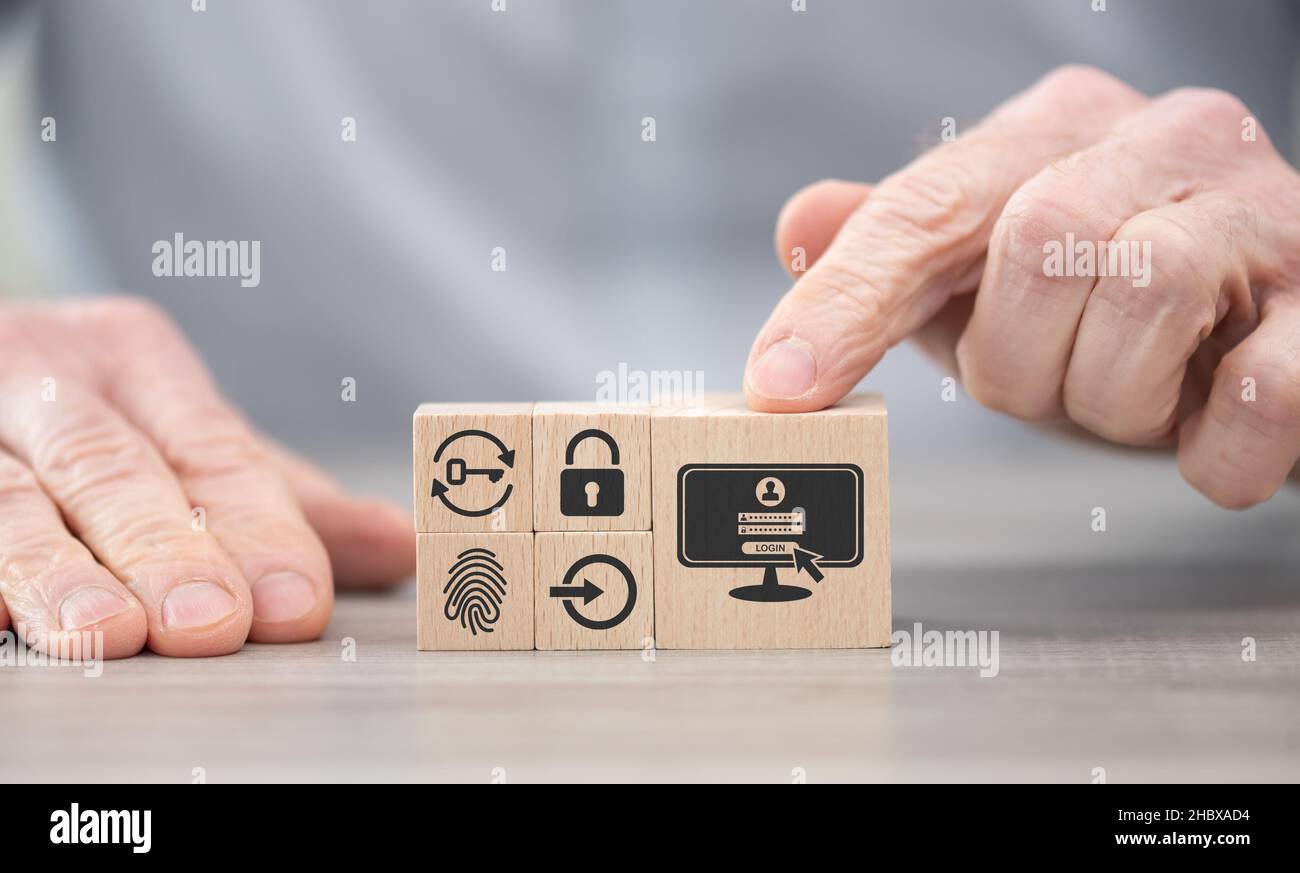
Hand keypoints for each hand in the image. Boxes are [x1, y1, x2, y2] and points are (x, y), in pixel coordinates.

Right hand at [0, 297, 413, 658]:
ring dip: (58, 571)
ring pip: (10, 497)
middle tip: (209, 622)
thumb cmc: (100, 416)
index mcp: (137, 360)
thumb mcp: (190, 439)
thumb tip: (407, 547)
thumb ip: (286, 500)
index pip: (212, 447)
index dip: (256, 527)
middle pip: (113, 467)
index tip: (296, 602)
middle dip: (164, 548)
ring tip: (105, 635)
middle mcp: (50, 378)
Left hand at [747, 66, 1299, 508]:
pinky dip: (1211, 450)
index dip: (846, 300)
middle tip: (1048, 385)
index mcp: (1061, 129)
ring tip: (1136, 398)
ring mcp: (1266, 211)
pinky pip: (1260, 390)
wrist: (1275, 344)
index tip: (779, 390)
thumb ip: (898, 252)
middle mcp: (1167, 139)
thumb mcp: (988, 283)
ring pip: (1148, 295)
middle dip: (1017, 358)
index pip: (926, 205)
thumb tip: (800, 226)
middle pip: (1037, 241)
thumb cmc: (1112, 317)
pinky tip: (1207, 438)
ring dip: (1114, 398)